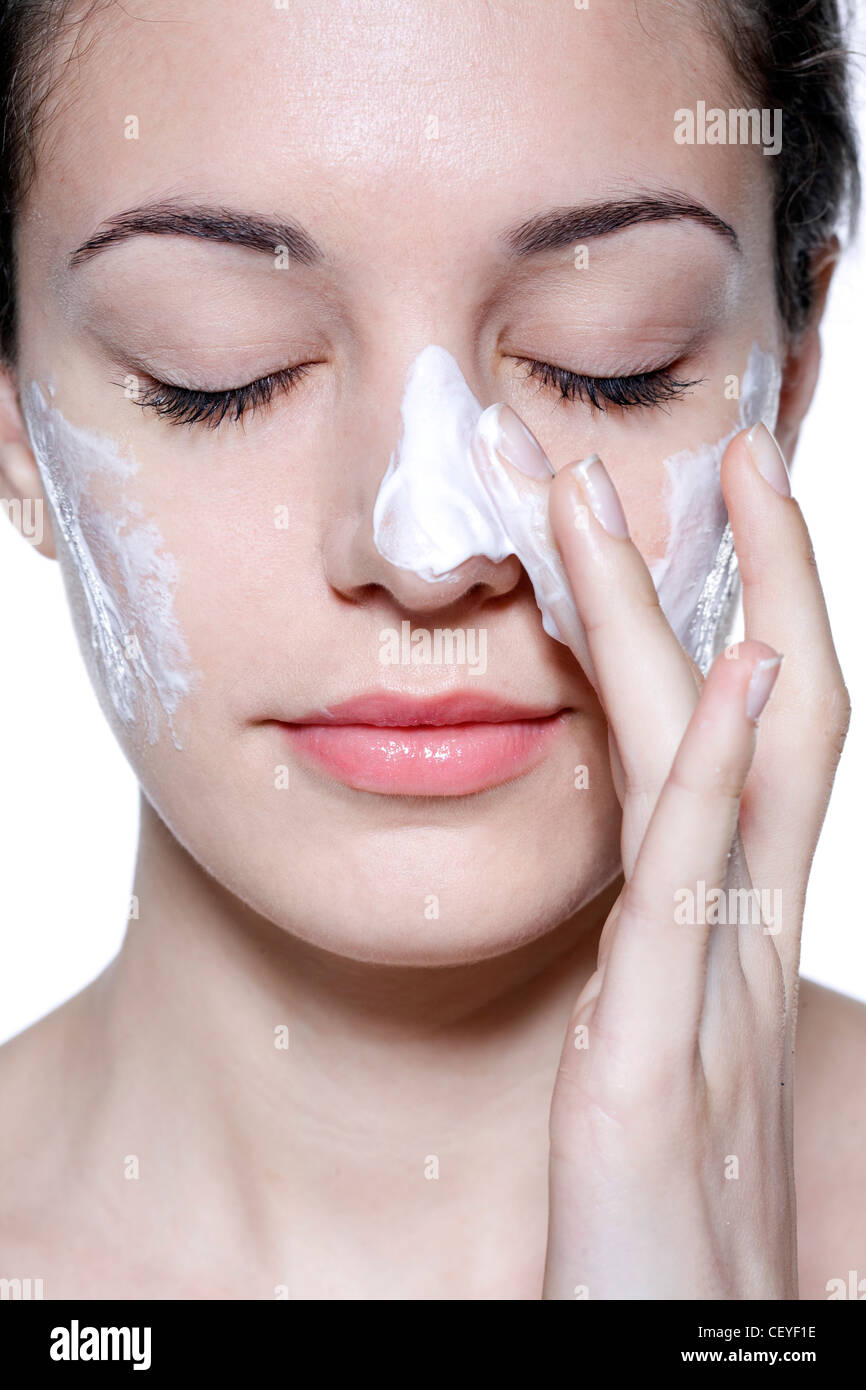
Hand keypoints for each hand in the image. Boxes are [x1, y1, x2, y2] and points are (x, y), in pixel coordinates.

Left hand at [534, 424, 849, 1299]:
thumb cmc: (655, 1251)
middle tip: (718, 453)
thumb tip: (662, 903)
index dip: (735, 634)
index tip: (704, 527)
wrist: (669, 1372)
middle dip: (742, 581)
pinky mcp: (658, 1074)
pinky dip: (727, 774)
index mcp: (721, 958)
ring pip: (717, 769)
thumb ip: (661, 990)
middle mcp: (730, 958)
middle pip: (761, 727)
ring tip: (666, 488)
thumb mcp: (654, 1088)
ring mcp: (707, 1005)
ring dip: (691, 618)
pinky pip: (696, 893)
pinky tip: (742, 673)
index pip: (740, 761)